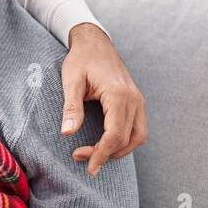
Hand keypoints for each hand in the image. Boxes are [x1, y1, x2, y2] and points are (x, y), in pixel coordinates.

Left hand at [62, 23, 147, 176]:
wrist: (94, 42)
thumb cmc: (81, 60)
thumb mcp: (71, 81)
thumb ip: (71, 108)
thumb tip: (68, 133)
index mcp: (119, 95)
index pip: (115, 134)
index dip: (101, 154)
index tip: (87, 166)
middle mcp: (134, 99)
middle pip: (127, 139)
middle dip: (105, 154)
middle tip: (80, 157)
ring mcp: (138, 100)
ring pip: (138, 137)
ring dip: (119, 151)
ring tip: (96, 155)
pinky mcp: (137, 101)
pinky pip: (138, 129)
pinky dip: (126, 141)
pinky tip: (107, 144)